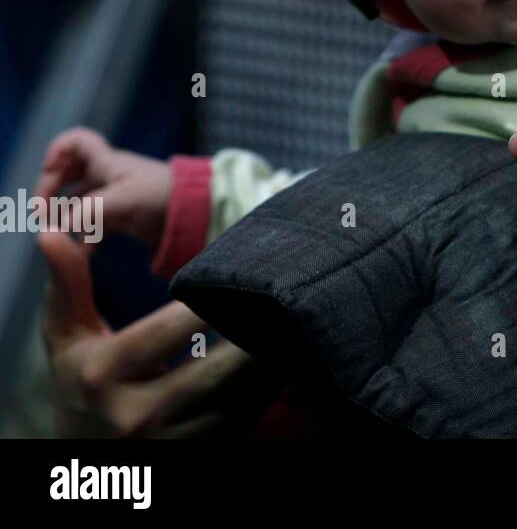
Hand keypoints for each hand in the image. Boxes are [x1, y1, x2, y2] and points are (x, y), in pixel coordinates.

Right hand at [35, 127, 171, 245]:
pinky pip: (94, 223)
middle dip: (51, 193)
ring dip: (65, 218)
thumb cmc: (161, 197)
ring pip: (78, 202)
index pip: (76, 142)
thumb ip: (87, 212)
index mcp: (107, 162)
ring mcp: (114, 196)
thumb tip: (56, 228)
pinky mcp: (122, 216)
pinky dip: (85, 237)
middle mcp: (108, 175)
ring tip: (58, 238)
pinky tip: (83, 253)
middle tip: (42, 216)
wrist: (196, 213)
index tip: (49, 172)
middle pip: (68, 175)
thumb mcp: (122, 201)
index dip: (57, 152)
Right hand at [38, 229, 280, 436]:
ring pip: (235, 402)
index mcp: (100, 376)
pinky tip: (284, 361)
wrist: (85, 453)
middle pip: (212, 374)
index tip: (240, 278)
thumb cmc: (81, 380)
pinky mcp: (196, 456)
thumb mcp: (67, 337)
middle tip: (286, 300)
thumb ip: (68, 285)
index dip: (204, 306)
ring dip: (269, 365)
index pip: (164, 333)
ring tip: (295, 325)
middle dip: (252, 338)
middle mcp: (132, 417)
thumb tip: (49, 233)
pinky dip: (266, 393)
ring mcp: (167, 442)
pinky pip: (243, 422)